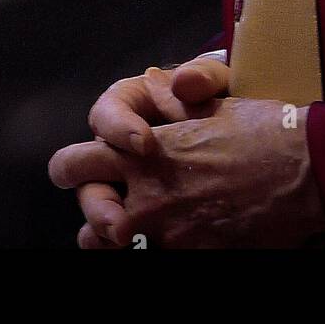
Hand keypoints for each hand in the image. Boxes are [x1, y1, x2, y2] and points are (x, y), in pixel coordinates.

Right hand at [48, 52, 230, 248]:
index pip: (106, 114)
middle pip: (81, 167)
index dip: (118, 128)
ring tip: (122, 236)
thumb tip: (183, 82)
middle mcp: (113, 148)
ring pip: (93, 204)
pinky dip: (117, 241)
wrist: (243, 143)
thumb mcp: (217, 84)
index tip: (145, 143)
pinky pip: (112, 231)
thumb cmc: (218, 104)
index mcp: (126, 109)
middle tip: (120, 210)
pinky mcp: (135, 214)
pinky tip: (135, 246)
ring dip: (101, 221)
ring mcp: (120, 184)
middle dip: (94, 188)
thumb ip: (204, 77)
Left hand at [49, 95, 324, 248]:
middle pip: (89, 218)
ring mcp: (170, 235)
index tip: (79, 168)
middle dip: (95, 210)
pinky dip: (167, 242)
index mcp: (145, 153)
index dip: (73, 167)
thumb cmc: (264, 130)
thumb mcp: (214, 104)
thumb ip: (173, 101)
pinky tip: (188, 227)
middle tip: (108, 208)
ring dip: (127, 233)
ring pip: (121, 243)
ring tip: (141, 224)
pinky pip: (162, 251)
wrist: (307, 172)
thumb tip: (154, 82)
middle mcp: (148, 198)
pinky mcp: (194, 256)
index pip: (75, 165)